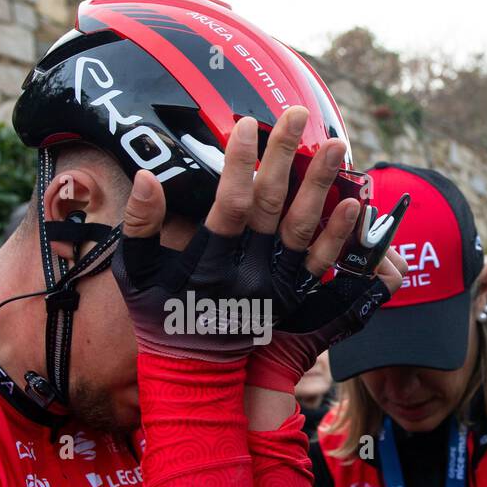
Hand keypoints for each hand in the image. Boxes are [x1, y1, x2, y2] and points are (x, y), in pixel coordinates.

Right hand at [113, 108, 339, 361]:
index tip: (246, 125)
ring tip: (336, 145)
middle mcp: (246, 274)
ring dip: (321, 184)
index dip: (239, 163)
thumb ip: (140, 225)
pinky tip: (352, 202)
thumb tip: (147, 176)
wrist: (193, 372)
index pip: (230, 204)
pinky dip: (338, 234)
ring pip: (303, 229)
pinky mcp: (293, 299)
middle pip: (271, 206)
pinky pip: (322, 264)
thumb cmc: (159, 315)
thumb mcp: (135, 272)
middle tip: (298, 113)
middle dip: (284, 155)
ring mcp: (275, 288)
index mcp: (207, 263)